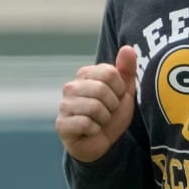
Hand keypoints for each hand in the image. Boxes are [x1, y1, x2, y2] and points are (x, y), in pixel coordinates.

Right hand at [55, 45, 137, 163]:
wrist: (103, 141)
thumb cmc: (112, 113)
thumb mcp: (125, 90)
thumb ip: (127, 69)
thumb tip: (127, 48)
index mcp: (85, 74)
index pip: (109, 72)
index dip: (119, 89)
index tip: (116, 97)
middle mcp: (71, 87)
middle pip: (101, 89)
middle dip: (112, 105)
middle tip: (108, 111)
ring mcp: (64, 105)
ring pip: (94, 107)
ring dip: (105, 118)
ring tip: (100, 120)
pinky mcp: (61, 124)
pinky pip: (86, 123)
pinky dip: (95, 130)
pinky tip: (91, 130)